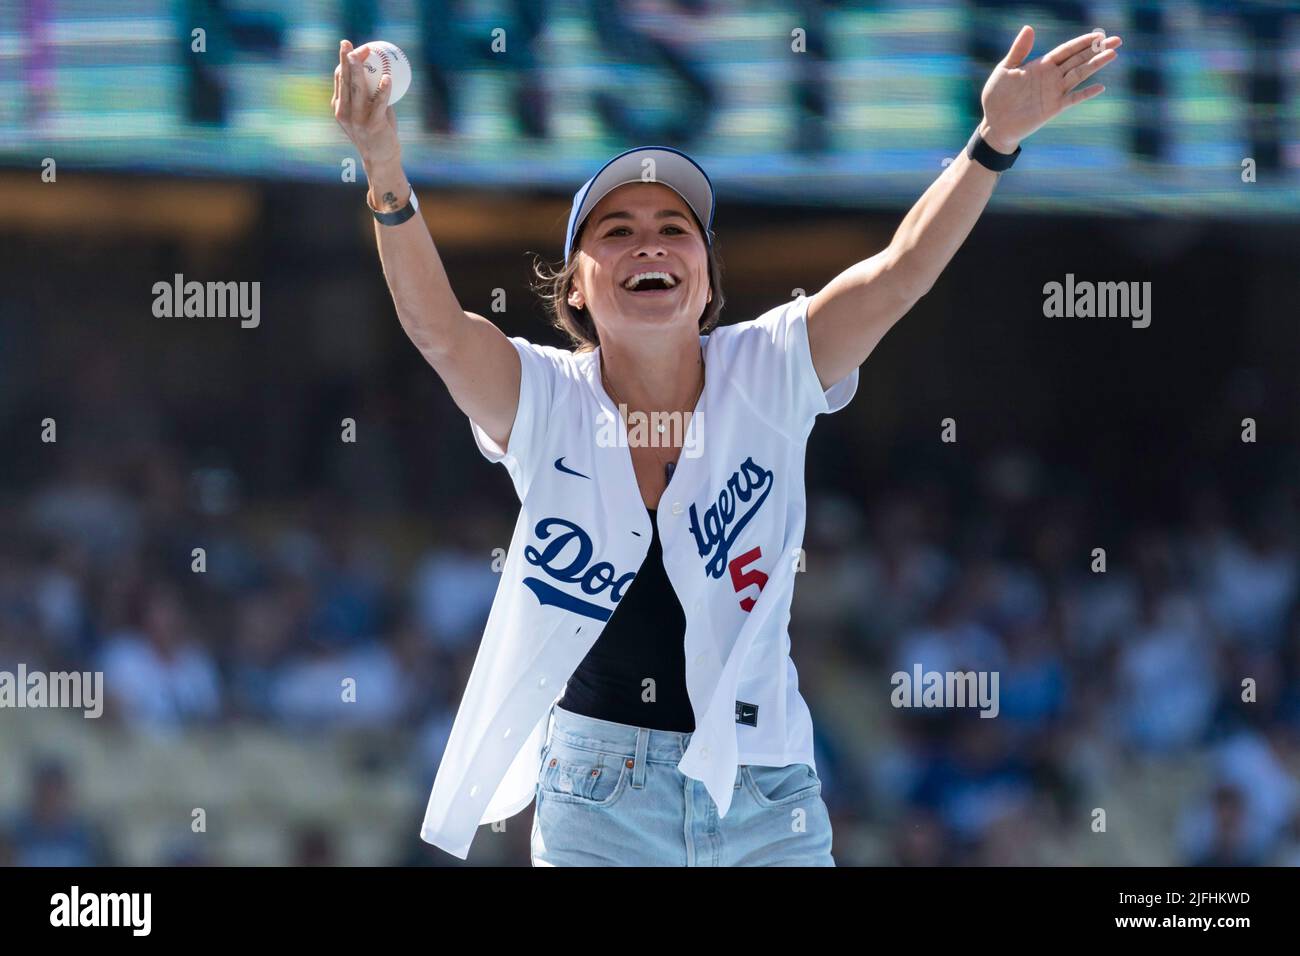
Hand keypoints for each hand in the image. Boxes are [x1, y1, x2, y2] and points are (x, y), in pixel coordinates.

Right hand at [332, 39, 400, 167]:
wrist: (381, 160)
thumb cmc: (377, 133)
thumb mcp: (369, 111)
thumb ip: (370, 94)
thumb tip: (380, 70)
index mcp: (340, 107)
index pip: (339, 78)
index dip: (344, 61)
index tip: (352, 47)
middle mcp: (344, 112)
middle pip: (344, 80)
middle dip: (344, 59)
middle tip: (347, 43)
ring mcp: (357, 119)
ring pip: (356, 88)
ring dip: (359, 69)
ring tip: (362, 54)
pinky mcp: (372, 125)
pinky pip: (378, 103)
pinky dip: (383, 89)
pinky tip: (387, 77)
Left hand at [978, 26, 1121, 153]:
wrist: (994, 123)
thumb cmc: (997, 96)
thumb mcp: (1005, 69)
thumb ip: (1018, 50)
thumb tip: (1029, 28)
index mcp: (1042, 65)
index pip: (1067, 50)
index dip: (1082, 42)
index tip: (1098, 34)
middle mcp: (1052, 77)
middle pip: (1078, 60)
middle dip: (1096, 49)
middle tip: (1117, 39)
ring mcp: (1054, 92)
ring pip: (1079, 75)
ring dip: (1095, 65)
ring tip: (1113, 54)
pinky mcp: (1053, 108)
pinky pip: (1072, 99)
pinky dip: (1085, 94)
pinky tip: (1100, 87)